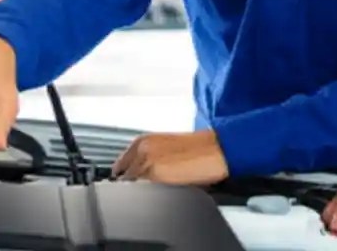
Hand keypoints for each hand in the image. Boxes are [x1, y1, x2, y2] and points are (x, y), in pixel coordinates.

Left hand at [112, 130, 228, 184]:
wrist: (216, 150)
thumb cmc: (200, 149)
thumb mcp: (168, 148)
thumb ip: (149, 158)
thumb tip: (140, 174)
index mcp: (143, 140)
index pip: (120, 164)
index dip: (124, 176)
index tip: (129, 183)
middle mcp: (141, 149)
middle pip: (122, 176)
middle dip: (131, 184)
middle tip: (146, 188)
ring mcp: (146, 162)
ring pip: (131, 185)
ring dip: (140, 190)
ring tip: (158, 189)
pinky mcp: (155, 175)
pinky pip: (142, 192)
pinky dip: (147, 195)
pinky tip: (162, 191)